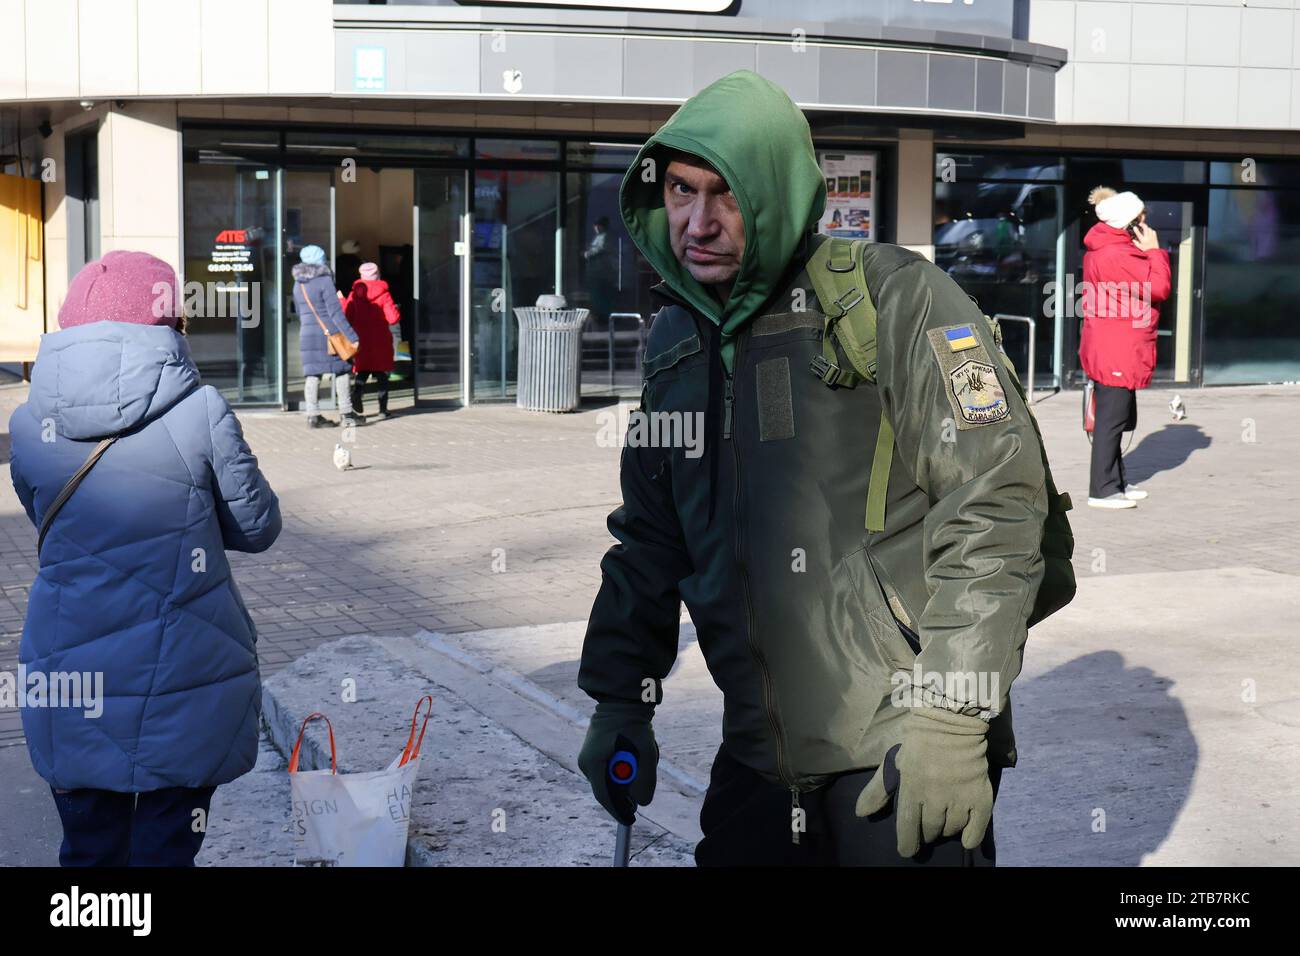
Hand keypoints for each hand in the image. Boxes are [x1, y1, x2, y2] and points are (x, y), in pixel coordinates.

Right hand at [577, 701, 658, 824]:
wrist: (621, 700)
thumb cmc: (634, 725)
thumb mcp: (645, 753)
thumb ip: (645, 779)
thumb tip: (642, 803)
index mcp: (594, 763)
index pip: (604, 797)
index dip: (618, 811)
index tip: (630, 820)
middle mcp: (586, 762)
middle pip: (606, 789)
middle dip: (624, 793)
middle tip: (640, 791)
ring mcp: (588, 757)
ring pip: (608, 779)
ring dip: (625, 778)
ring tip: (640, 758)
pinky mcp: (593, 752)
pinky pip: (608, 769)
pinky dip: (621, 769)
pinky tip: (633, 754)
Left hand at [854, 707, 992, 856]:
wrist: (952, 719)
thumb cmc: (919, 741)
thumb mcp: (895, 762)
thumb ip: (878, 789)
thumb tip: (861, 814)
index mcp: (912, 786)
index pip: (908, 826)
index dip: (907, 842)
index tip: (907, 849)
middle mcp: (935, 795)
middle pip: (930, 829)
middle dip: (926, 831)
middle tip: (927, 823)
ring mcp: (959, 796)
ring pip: (951, 829)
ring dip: (946, 829)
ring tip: (943, 818)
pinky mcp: (981, 795)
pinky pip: (977, 827)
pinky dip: (970, 836)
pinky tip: (964, 836)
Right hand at [1131, 223, 1158, 251]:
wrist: (1154, 252)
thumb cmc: (1146, 250)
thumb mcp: (1139, 247)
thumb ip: (1136, 243)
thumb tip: (1133, 239)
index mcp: (1143, 240)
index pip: (1139, 234)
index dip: (1136, 230)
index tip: (1134, 227)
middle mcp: (1148, 238)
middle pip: (1146, 228)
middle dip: (1143, 225)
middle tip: (1141, 224)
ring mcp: (1152, 237)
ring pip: (1149, 229)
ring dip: (1147, 228)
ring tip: (1145, 229)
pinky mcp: (1155, 237)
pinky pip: (1153, 231)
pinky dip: (1151, 230)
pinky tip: (1149, 232)